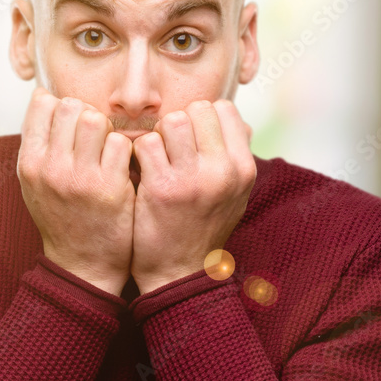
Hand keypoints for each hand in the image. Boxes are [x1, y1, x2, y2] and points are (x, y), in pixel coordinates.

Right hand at [18, 87, 135, 295]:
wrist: (82, 264)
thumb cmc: (61, 217)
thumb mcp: (34, 182)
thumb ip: (37, 142)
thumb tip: (44, 95)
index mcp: (29, 163)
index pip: (42, 104)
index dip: (61, 106)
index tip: (70, 123)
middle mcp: (49, 168)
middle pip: (71, 106)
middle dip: (86, 114)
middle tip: (93, 136)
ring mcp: (79, 178)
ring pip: (96, 119)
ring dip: (106, 130)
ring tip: (106, 149)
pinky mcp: (110, 188)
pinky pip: (120, 143)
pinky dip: (124, 151)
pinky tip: (121, 166)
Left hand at [130, 99, 255, 293]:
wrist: (179, 272)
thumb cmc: (201, 226)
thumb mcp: (233, 193)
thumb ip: (235, 155)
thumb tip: (234, 119)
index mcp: (244, 168)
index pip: (225, 108)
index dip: (201, 116)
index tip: (189, 137)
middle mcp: (224, 171)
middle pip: (197, 109)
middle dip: (177, 122)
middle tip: (168, 147)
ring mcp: (193, 179)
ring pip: (172, 121)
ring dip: (157, 135)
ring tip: (154, 158)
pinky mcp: (161, 188)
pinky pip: (145, 144)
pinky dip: (137, 153)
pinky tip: (140, 172)